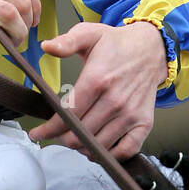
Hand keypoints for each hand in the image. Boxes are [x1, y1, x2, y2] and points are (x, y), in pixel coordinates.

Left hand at [27, 21, 167, 159]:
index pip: (68, 115)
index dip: (49, 129)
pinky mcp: (144, 122)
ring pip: (99, 145)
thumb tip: (46, 46)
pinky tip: (97, 148)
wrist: (151, 49)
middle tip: (56, 133)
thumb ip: (66, 42)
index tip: (37, 134)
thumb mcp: (89, 34)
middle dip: (62, 138)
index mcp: (97, 80)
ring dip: (82, 147)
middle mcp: (114, 100)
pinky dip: (109, 155)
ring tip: (73, 138)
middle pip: (80, 134)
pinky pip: (126, 150)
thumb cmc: (116, 44)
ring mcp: (130, 114)